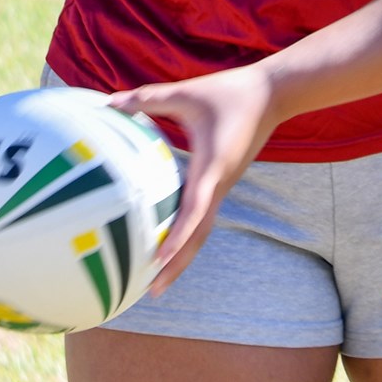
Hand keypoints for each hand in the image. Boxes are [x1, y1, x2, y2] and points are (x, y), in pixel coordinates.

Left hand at [109, 64, 278, 295]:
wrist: (272, 95)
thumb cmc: (228, 91)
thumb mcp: (187, 92)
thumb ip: (149, 98)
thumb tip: (109, 102)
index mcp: (213, 167)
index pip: (194, 212)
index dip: (177, 238)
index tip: (157, 260)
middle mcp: (220, 184)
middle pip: (199, 235)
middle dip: (177, 265)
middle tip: (152, 290)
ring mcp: (223, 185)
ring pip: (203, 229)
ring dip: (183, 254)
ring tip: (156, 277)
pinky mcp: (223, 180)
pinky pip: (204, 213)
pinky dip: (187, 233)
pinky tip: (167, 236)